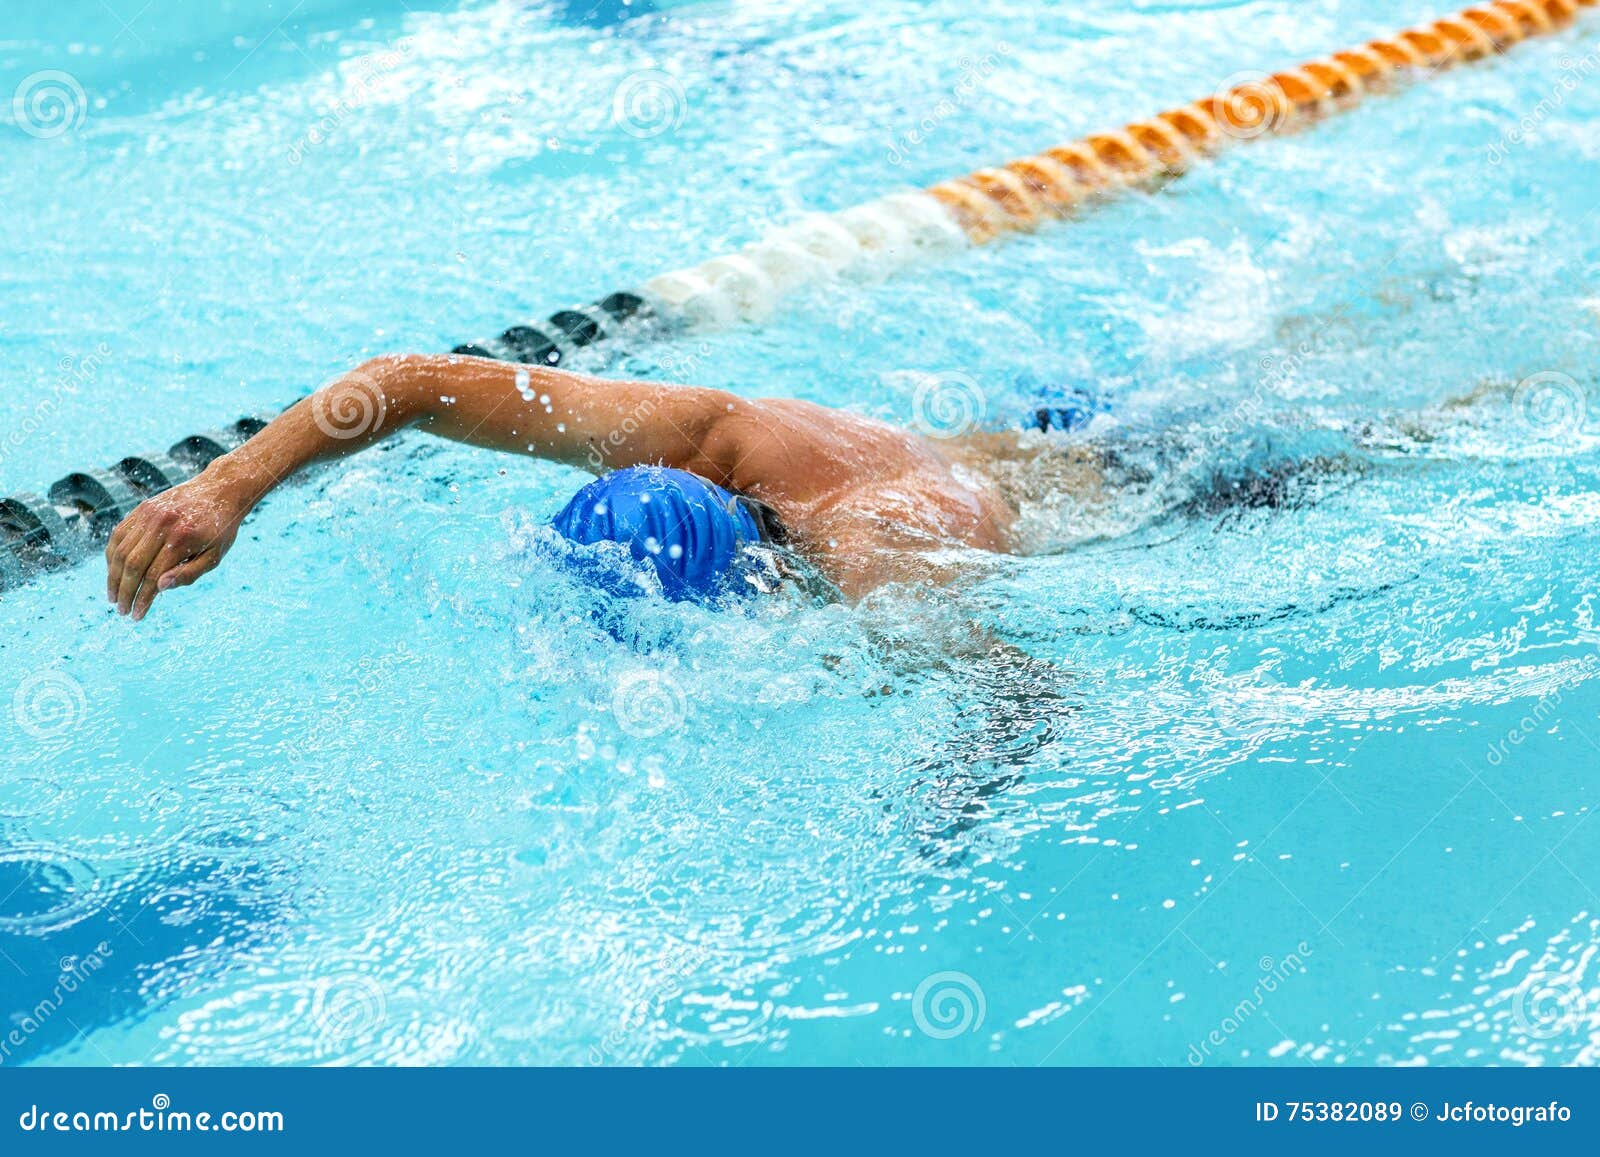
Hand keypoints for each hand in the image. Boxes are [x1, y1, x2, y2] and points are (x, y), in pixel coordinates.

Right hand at [105, 468, 251, 620]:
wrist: (219, 490)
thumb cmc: (220, 529)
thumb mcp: (214, 556)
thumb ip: (189, 574)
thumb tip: (159, 588)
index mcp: (182, 539)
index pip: (153, 576)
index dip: (142, 599)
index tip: (137, 615)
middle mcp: (161, 525)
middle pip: (132, 565)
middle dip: (124, 592)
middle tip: (122, 611)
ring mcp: (148, 514)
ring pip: (120, 550)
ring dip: (113, 577)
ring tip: (114, 596)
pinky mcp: (141, 509)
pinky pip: (119, 535)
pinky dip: (113, 556)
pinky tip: (114, 572)